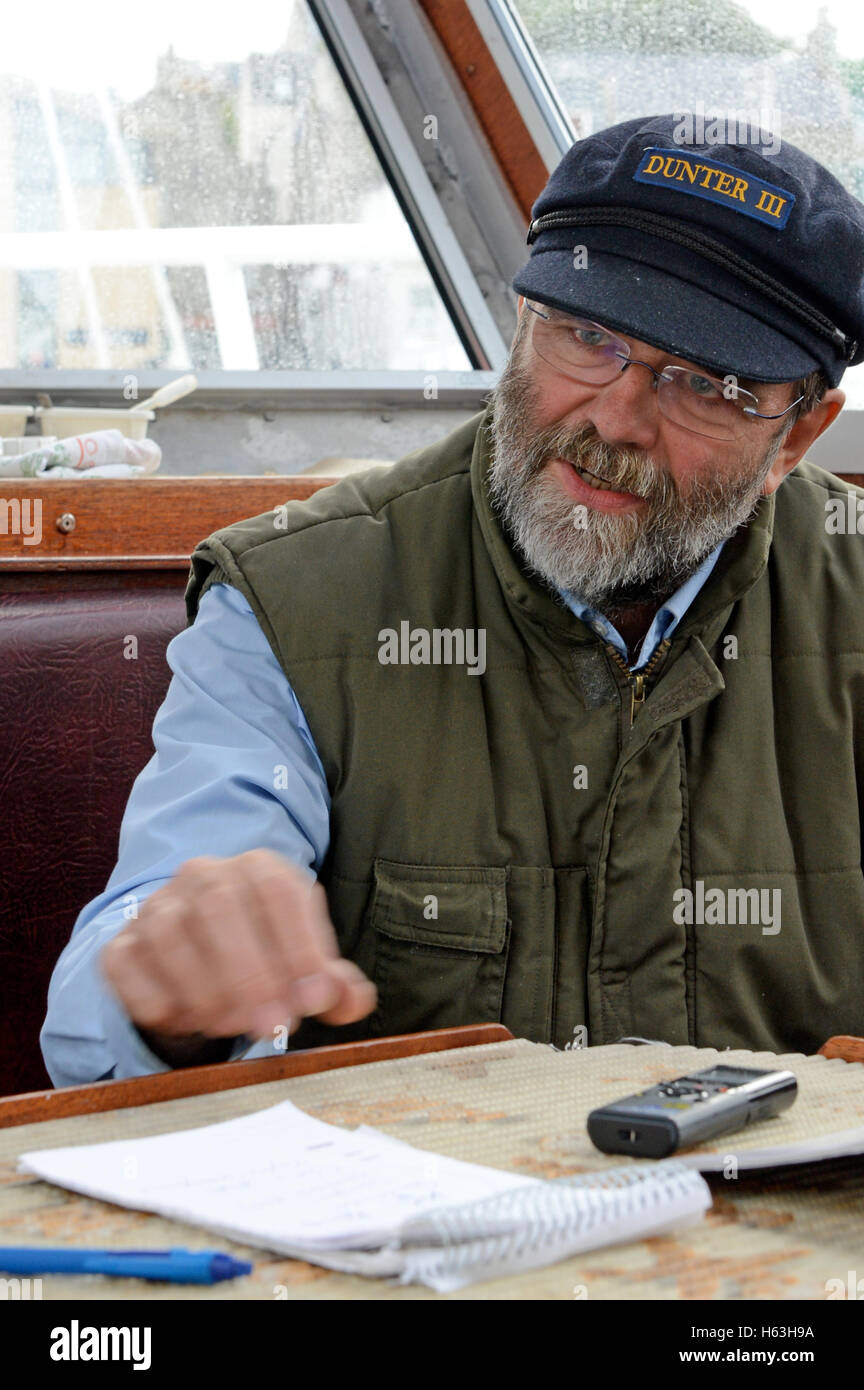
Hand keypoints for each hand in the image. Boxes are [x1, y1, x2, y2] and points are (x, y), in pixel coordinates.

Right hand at [100, 851, 375, 1048]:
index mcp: (259, 869)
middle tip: (272, 1023)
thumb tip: (351, 1002)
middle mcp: (204, 876)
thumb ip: (334, 985)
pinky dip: (156, 999)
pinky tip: (184, 1020)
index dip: (300, 946)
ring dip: (205, 989)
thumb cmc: (265, 956)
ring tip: (232, 1024)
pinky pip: (127, 966)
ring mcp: (157, 907)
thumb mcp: (305, 965)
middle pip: (221, 905)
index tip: (314, 1000)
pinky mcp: (120, 945)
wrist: (199, 955)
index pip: (279, 891)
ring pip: (170, 934)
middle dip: (250, 971)